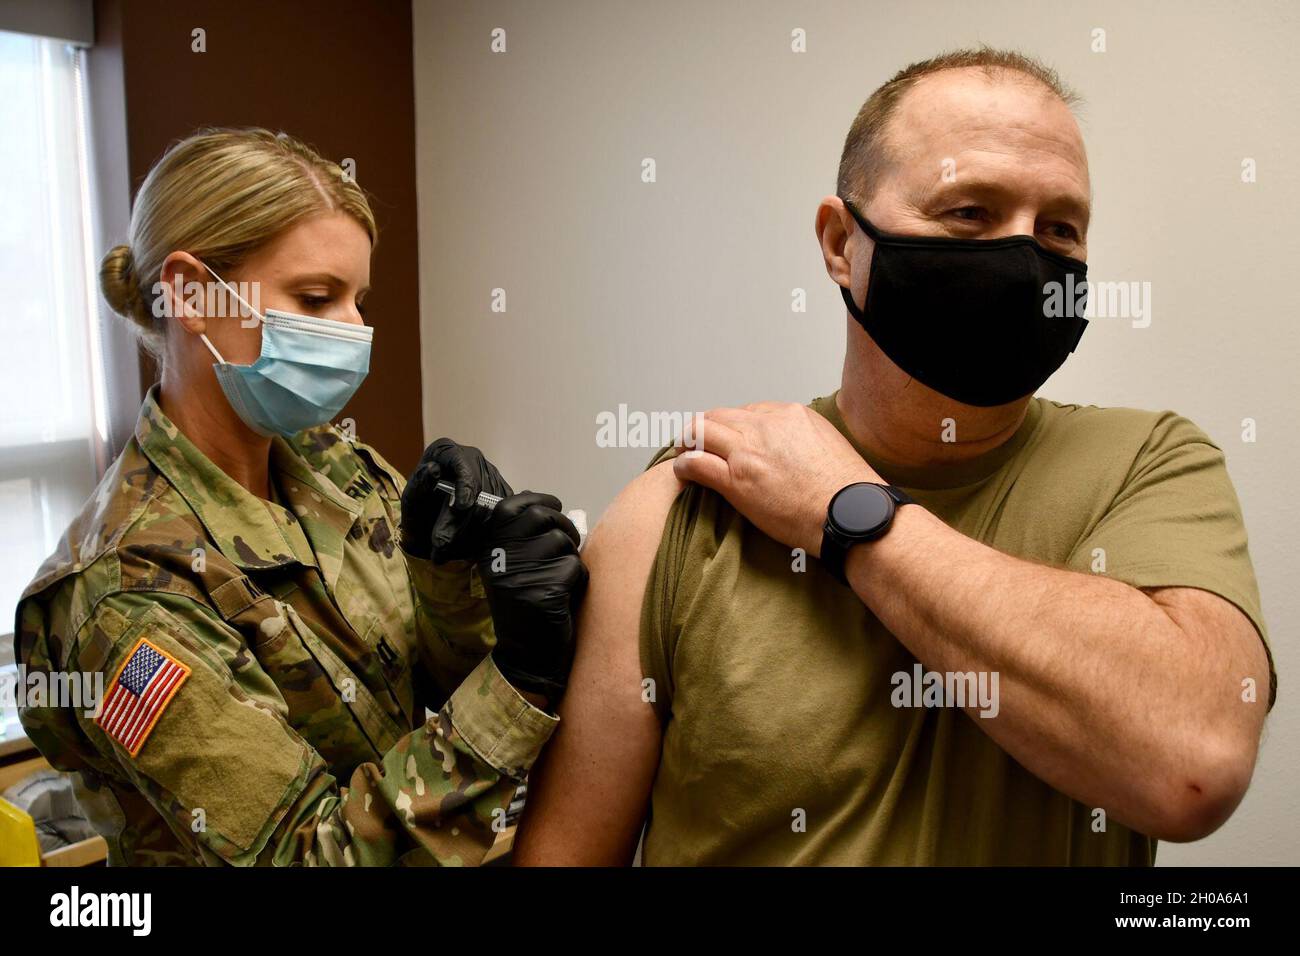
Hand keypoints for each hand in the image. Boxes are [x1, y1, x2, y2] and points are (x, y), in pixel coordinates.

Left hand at [400, 438, 513, 562]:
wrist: (430, 532)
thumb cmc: (418, 512)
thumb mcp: (411, 500)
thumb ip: (420, 485)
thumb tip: (433, 469)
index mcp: (446, 451)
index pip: (462, 462)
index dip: (465, 484)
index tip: (461, 507)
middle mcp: (472, 459)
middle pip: (479, 487)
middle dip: (461, 519)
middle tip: (441, 545)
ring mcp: (491, 476)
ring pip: (492, 504)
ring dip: (470, 531)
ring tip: (447, 550)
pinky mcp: (503, 495)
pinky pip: (502, 514)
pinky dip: (484, 533)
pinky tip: (464, 545)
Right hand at [475, 491, 587, 705]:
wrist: (527, 655)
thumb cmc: (526, 605)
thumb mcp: (511, 568)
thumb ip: (521, 536)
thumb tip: (540, 501)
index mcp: (490, 550)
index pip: (510, 507)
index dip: (538, 500)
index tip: (553, 507)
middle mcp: (501, 559)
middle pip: (541, 517)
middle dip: (563, 526)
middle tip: (566, 544)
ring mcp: (522, 576)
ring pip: (563, 542)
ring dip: (570, 557)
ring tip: (560, 578)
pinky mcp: (546, 592)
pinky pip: (575, 568)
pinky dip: (578, 580)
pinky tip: (565, 597)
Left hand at [670, 402, 880, 556]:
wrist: (849, 514)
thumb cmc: (846, 490)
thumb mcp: (827, 445)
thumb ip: (802, 438)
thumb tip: (789, 448)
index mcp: (790, 415)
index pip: (748, 411)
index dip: (735, 427)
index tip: (731, 441)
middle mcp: (766, 426)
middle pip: (719, 416)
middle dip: (706, 429)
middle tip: (699, 444)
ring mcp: (749, 452)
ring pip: (701, 431)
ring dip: (688, 442)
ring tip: (684, 455)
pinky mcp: (737, 480)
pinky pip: (696, 463)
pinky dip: (684, 466)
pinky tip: (683, 473)